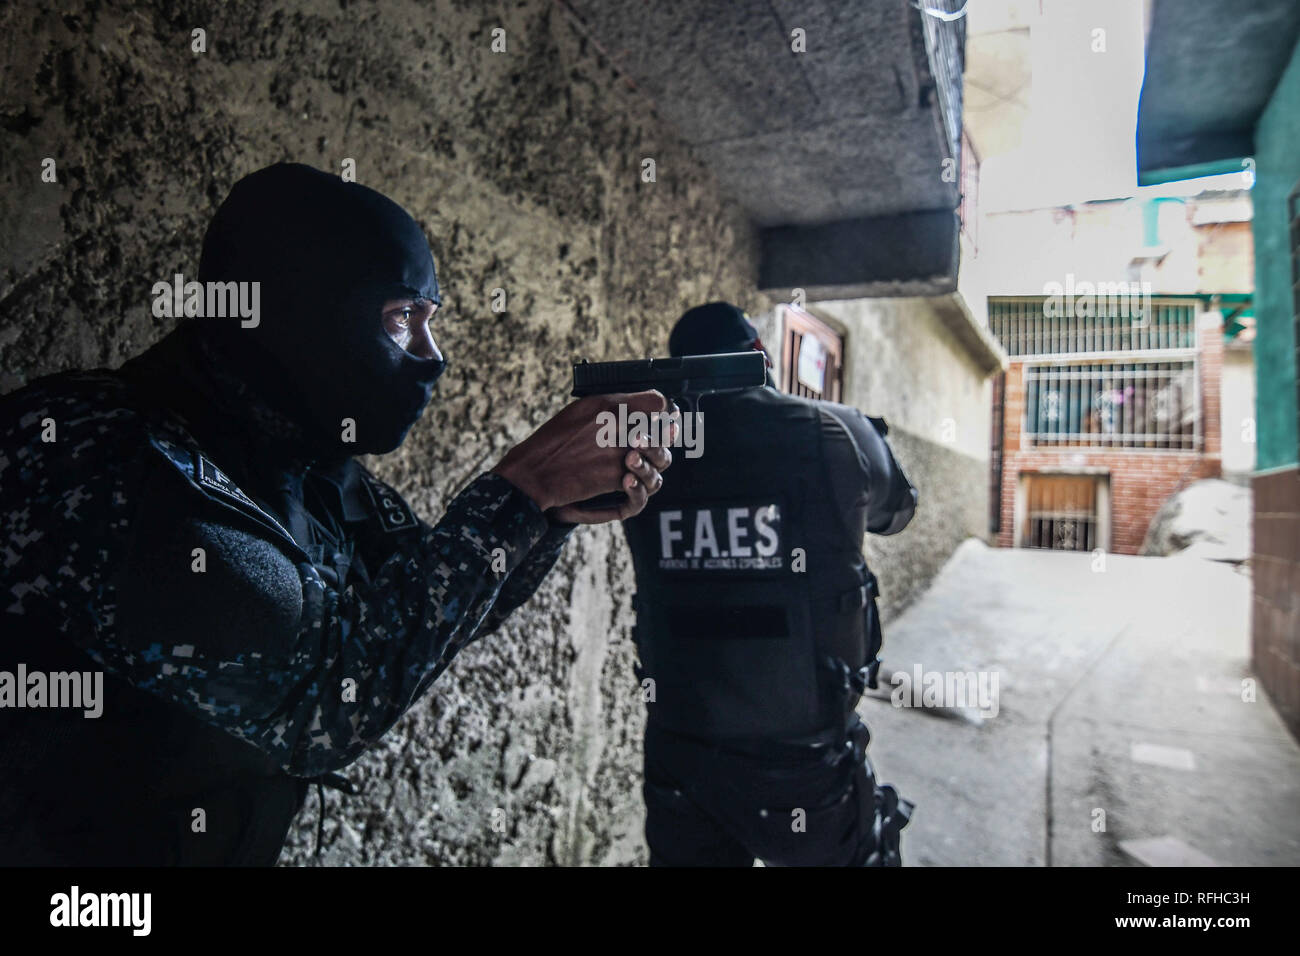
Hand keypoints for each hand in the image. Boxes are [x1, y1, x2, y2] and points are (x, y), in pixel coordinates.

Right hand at [491, 391, 676, 524]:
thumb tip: (637, 405)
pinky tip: (631, 476)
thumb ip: (612, 404)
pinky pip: (644, 479)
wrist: (537, 472)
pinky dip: (640, 480)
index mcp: (610, 405)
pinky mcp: (618, 477)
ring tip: (648, 458)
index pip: (657, 402)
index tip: (668, 414)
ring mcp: (621, 452)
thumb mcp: (581, 409)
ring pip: (660, 456)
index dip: (666, 410)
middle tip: (667, 435)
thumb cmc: (555, 440)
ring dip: (657, 458)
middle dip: (666, 434)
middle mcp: (619, 426)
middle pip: (663, 429)